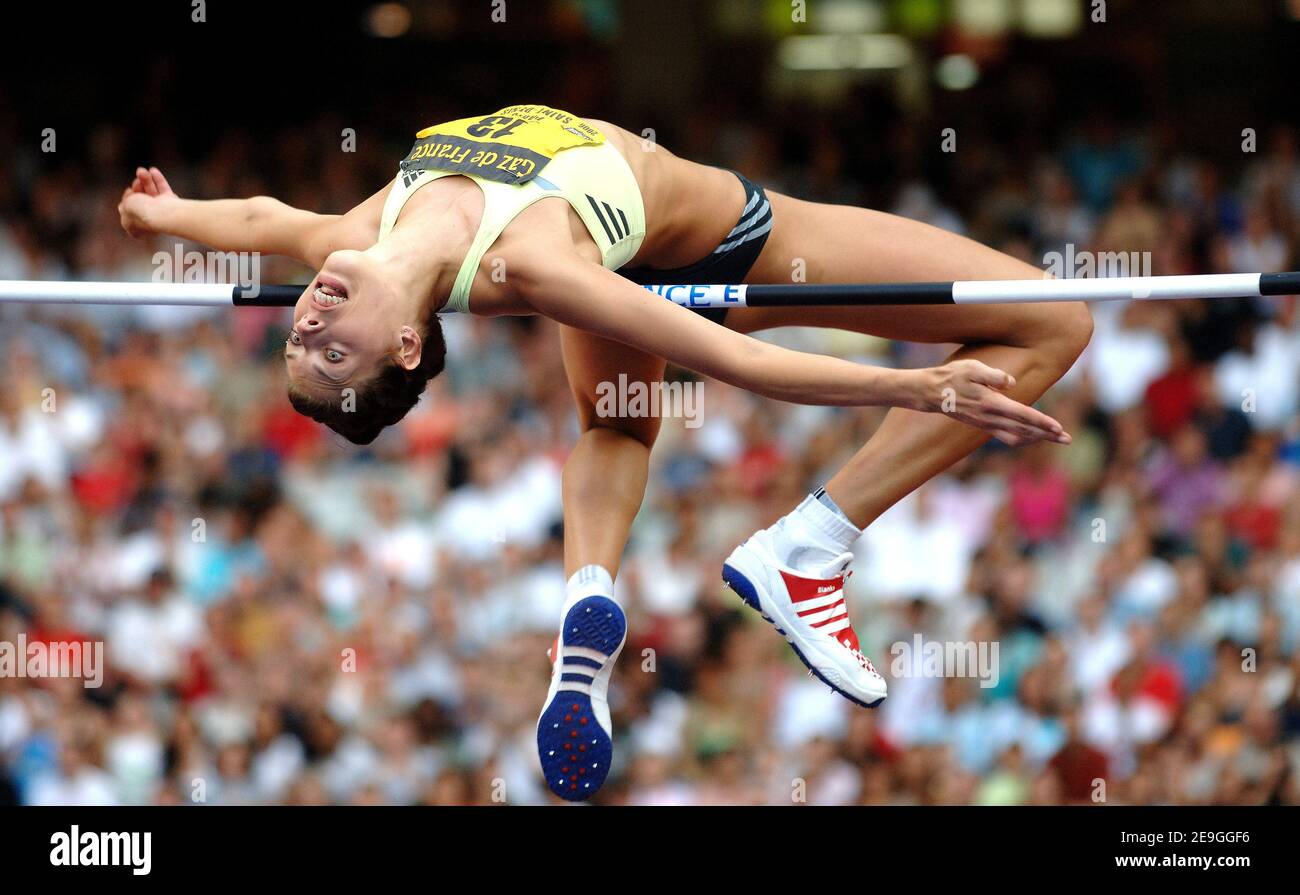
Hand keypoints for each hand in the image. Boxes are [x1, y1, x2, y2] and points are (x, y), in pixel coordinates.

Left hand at [118, 166, 176, 237]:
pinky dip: (158, 180)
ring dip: (146, 180)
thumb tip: (126, 202)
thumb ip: (125, 204)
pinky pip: (163, 190)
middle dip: (138, 186)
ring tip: (143, 170)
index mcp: (135, 229)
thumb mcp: (125, 206)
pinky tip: (153, 170)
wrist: (161, 213)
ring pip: (152, 194)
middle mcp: (148, 222)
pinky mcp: (171, 205)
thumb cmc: (141, 212)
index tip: (130, 191)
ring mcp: (160, 213)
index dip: (128, 198)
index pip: (129, 210)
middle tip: (137, 179)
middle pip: (141, 200)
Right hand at [910, 359, 1069, 446]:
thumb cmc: (952, 376)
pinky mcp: (983, 425)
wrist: (931, 393)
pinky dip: (1023, 438)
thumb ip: (993, 375)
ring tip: (1055, 439)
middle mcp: (990, 418)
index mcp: (991, 403)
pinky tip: (1032, 437)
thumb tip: (1012, 382)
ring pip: (1017, 436)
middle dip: (1047, 435)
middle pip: (1024, 429)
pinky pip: (1006, 436)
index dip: (1042, 422)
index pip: (1022, 415)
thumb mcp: (971, 368)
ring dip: (1038, 438)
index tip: (1059, 428)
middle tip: (1068, 439)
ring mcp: (986, 424)